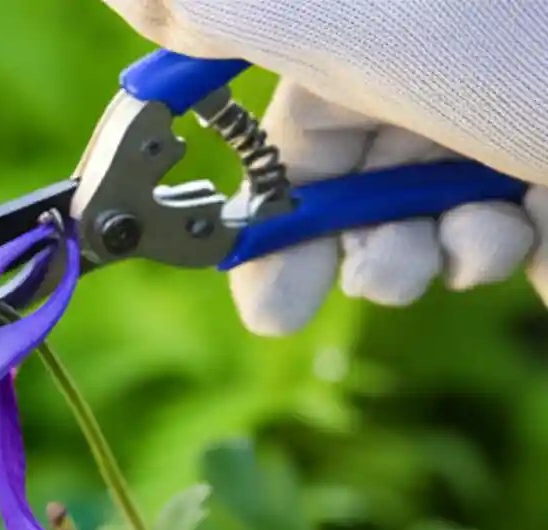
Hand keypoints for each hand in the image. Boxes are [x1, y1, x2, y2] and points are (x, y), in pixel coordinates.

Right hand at [103, 0, 547, 333]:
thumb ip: (218, 13)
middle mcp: (445, 61)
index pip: (286, 121)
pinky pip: (527, 231)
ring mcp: (518, 115)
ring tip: (474, 248)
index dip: (259, 209)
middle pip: (355, 181)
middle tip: (336, 296)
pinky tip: (537, 245)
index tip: (253, 288)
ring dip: (432, 252)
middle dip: (341, 249)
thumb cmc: (525, 43)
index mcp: (380, 24)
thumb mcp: (350, 25)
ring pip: (436, 214)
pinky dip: (521, 255)